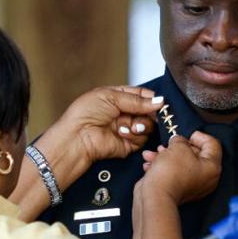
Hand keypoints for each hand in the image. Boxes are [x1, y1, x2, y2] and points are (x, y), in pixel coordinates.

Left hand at [35, 86, 163, 183]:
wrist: (77, 136)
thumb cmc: (84, 114)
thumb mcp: (111, 97)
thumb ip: (137, 99)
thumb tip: (159, 101)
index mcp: (117, 98)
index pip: (141, 95)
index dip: (151, 97)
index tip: (160, 101)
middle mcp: (123, 113)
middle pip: (148, 110)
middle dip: (150, 111)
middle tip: (152, 112)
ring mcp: (126, 128)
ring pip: (148, 125)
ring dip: (141, 123)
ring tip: (130, 124)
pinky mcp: (128, 144)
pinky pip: (142, 138)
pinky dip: (135, 134)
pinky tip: (122, 132)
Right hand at [140, 132, 222, 205]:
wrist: (156, 196)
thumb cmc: (171, 173)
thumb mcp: (178, 146)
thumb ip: (181, 139)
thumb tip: (178, 141)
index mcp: (213, 167)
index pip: (212, 144)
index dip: (198, 135)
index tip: (186, 134)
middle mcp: (207, 179)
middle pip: (196, 154)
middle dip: (179, 146)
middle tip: (170, 142)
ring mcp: (193, 186)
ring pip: (182, 163)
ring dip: (167, 155)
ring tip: (155, 152)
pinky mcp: (180, 190)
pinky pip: (174, 174)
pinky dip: (163, 167)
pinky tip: (150, 164)